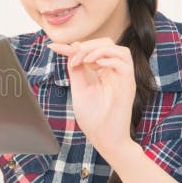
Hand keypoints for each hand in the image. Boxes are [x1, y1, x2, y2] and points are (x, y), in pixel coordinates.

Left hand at [47, 38, 135, 157]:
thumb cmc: (93, 118)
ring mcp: (123, 78)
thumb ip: (76, 70)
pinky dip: (108, 59)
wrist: (104, 138)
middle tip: (72, 58)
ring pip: (119, 50)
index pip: (92, 50)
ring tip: (84, 62)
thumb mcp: (79, 88)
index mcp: (103, 72)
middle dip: (87, 46)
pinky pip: (125, 62)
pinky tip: (94, 66)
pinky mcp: (129, 84)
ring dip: (98, 50)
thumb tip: (70, 51)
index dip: (73, 46)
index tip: (52, 46)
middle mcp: (114, 72)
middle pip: (107, 44)